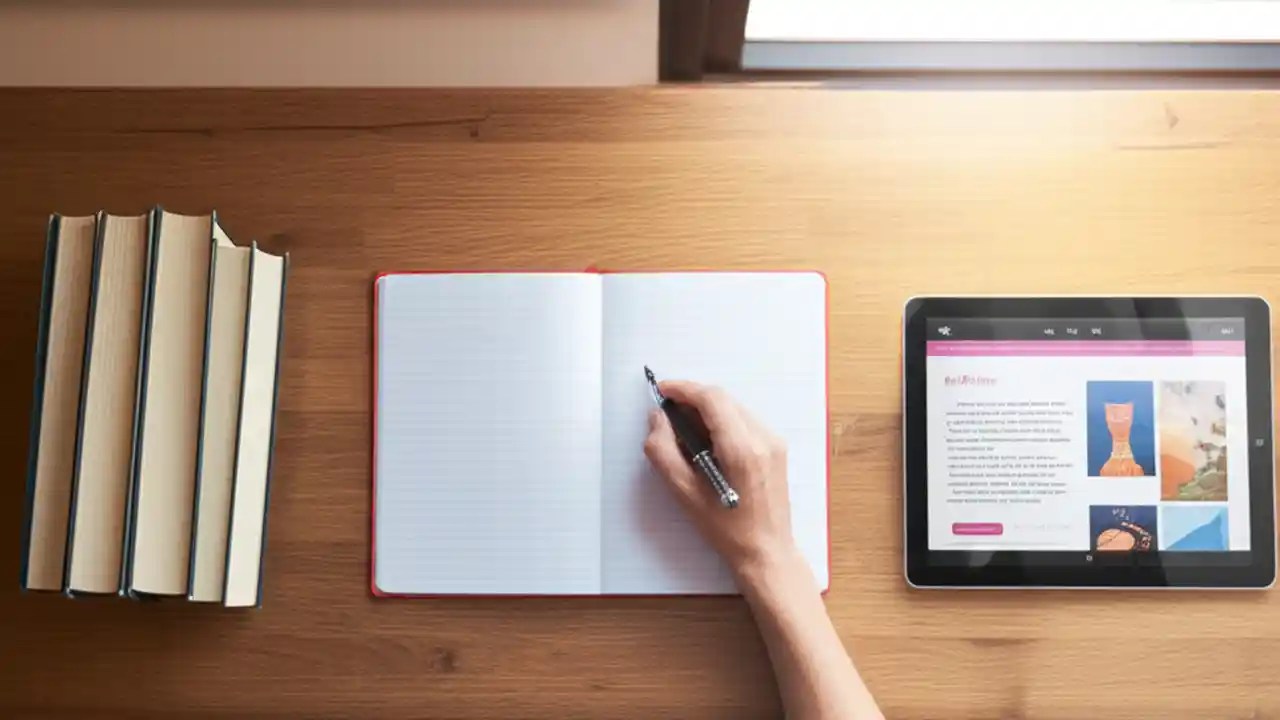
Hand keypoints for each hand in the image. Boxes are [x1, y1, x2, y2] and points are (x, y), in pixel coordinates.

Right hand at [643, 380, 797, 576]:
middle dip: (693, 400)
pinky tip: (709, 445)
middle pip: (723, 399)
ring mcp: (774, 441)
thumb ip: (663, 451)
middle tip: (669, 417)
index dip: (684, 389)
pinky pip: (745, 421)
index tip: (662, 392)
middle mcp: (763, 438)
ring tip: (687, 435)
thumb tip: (658, 418)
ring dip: (708, 411)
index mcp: (741, 450)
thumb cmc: (725, 529)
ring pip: (734, 408)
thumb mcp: (684, 493)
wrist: (766, 551)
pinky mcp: (777, 447)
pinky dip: (723, 422)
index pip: (712, 399)